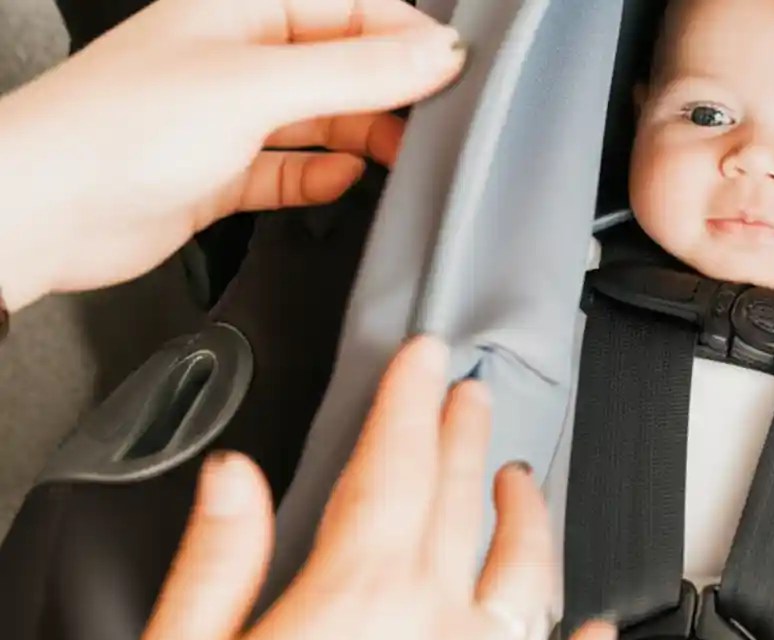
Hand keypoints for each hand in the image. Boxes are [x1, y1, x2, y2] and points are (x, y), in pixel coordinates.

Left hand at [0, 0, 465, 311]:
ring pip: (321, 120)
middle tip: (431, 127)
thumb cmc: (119, 128)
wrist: (43, 210)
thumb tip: (435, 53)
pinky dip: (320, 178)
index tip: (453, 73)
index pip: (351, 8)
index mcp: (242, 8)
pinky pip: (291, 170)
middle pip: (341, 67)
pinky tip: (341, 183)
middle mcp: (236, 57)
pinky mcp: (219, 172)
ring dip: (361, 139)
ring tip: (398, 160)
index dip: (406, 37)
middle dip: (389, 95)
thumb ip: (358, 72)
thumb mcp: (260, 85)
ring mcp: (227, 116)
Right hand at [123, 336, 614, 639]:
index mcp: (357, 602)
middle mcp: (433, 636)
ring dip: (528, 522)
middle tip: (468, 394)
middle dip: (462, 439)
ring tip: (526, 482)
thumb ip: (217, 565)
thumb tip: (234, 481)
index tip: (423, 358)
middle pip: (457, 508)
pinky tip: (595, 634)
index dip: (408, 403)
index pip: (394, 469)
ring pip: (525, 581)